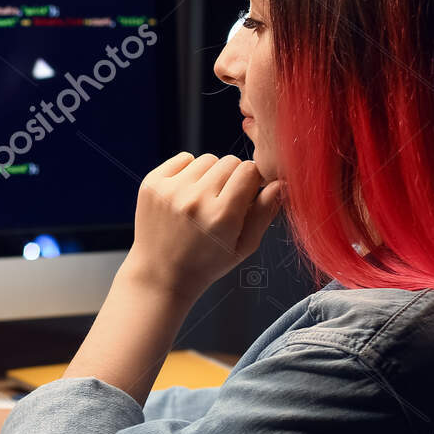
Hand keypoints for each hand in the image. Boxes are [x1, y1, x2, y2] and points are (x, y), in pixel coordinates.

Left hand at [120, 152, 282, 303]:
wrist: (160, 275)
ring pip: (207, 159)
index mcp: (222, 216)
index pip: (250, 170)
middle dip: (232, 178)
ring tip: (203, 200)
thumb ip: (265, 213)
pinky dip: (188, 172)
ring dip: (210, 175)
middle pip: (230, 161)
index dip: (252, 181)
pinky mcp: (152, 184)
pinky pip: (182, 158)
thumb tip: (280, 183)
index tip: (246, 195)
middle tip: (223, 202)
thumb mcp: (244, 246)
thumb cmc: (207, 263)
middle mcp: (195, 199)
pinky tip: (185, 194)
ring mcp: (170, 190)